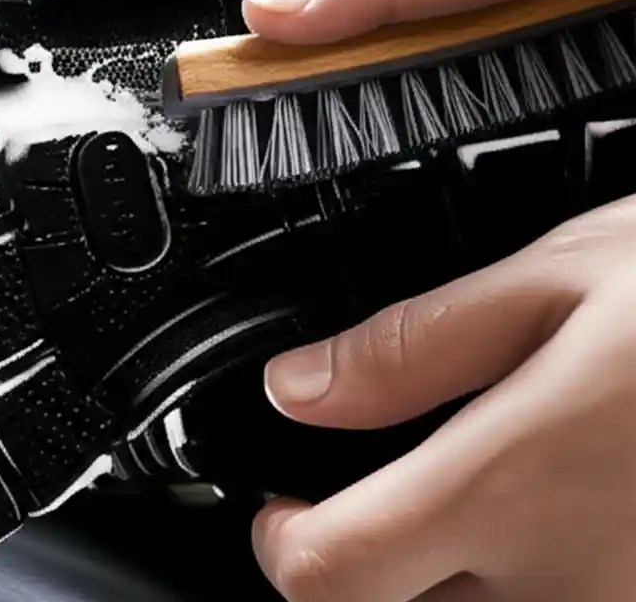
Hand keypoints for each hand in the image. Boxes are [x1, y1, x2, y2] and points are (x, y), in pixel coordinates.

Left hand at [251, 192, 635, 601]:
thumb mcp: (562, 281)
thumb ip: (412, 351)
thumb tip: (296, 388)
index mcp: (513, 490)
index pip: (326, 575)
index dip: (279, 543)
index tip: (284, 503)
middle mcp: (568, 585)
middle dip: (359, 569)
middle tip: (379, 503)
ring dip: (450, 582)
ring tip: (487, 504)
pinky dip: (536, 584)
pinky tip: (571, 521)